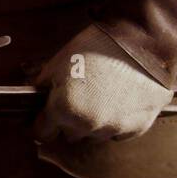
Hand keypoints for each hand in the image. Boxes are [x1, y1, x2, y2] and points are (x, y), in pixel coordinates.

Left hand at [33, 24, 173, 142]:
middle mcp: (88, 125)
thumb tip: (36, 102)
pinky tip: (119, 101)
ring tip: (101, 96)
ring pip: (95, 136)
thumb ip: (43, 87)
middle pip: (70, 135)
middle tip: (78, 97)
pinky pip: (119, 133)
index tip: (46, 116)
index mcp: (64, 110)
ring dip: (94, 122)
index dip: (43, 122)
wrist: (140, 41)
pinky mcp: (137, 127)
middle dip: (69, 120)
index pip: (42, 134)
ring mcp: (114, 128)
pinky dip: (116, 121)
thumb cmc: (97, 47)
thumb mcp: (58, 62)